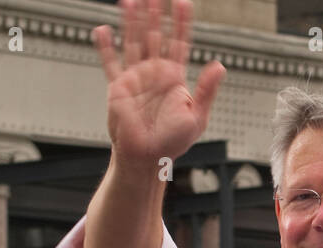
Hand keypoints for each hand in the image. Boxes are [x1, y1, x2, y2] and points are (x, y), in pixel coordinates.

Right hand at [92, 0, 225, 168]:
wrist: (147, 157)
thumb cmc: (174, 142)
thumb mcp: (197, 116)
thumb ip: (207, 90)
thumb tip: (220, 65)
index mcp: (175, 78)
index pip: (179, 43)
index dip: (181, 22)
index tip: (183, 2)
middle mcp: (155, 73)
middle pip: (155, 35)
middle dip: (155, 14)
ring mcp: (136, 78)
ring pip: (134, 42)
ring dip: (132, 21)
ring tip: (131, 0)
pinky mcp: (118, 87)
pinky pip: (110, 63)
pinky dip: (105, 47)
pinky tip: (102, 29)